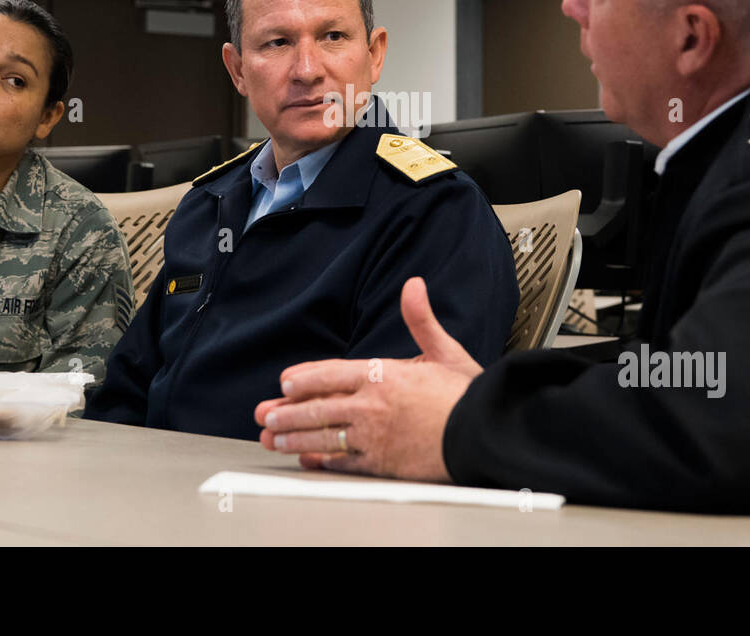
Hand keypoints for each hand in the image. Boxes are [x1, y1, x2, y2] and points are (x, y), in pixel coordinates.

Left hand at [255, 276, 482, 481]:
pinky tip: (308, 460)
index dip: (303, 379)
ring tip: (274, 439)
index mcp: (383, 375)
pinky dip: (322, 461)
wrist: (484, 434)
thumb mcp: (445, 351)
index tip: (284, 383)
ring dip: (295, 438)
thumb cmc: (467, 396)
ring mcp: (374, 436)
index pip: (330, 374)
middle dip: (286, 412)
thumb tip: (413, 286)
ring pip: (324, 436)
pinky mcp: (382, 463)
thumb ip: (421, 319)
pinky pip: (344, 462)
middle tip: (265, 417)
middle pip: (318, 408)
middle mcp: (372, 405)